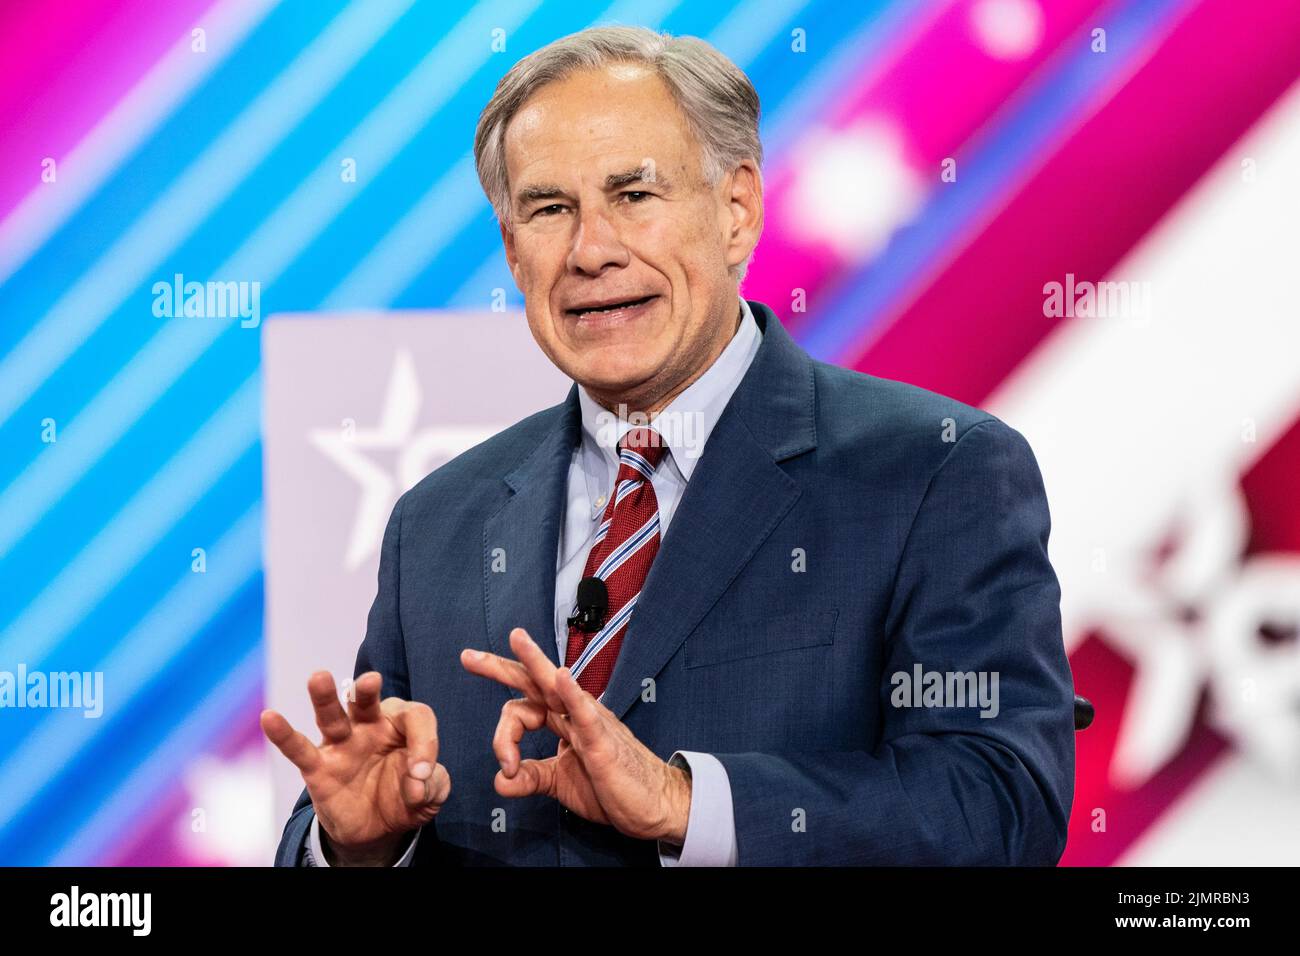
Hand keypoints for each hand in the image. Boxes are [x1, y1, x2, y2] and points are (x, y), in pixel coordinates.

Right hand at [260, 671, 450, 865]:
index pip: (416, 718)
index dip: (425, 742)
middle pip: (367, 699)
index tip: (422, 773)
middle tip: (371, 680)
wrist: (378, 828)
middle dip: (367, 688)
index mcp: (402, 725)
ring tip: (319, 677)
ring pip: (332, 715)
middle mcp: (370, 726)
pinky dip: (284, 734)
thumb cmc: (406, 795)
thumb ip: (432, 783)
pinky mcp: (318, 768)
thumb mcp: (432, 791)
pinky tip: (270, 717)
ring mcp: (342, 744)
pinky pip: (299, 749)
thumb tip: (416, 784)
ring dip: (326, 697)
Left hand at [460, 627, 691, 843]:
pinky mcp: (603, 741)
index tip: (507, 768)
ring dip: (535, 662)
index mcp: (562, 721)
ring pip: (556, 687)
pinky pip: (585, 713)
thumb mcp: (560, 783)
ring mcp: (590, 723)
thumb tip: (499, 781)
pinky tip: (560, 677)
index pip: (521, 710)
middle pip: (532, 682)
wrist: (652, 804)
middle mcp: (573, 713)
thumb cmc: (613, 788)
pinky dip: (572, 694)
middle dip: (500, 667)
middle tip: (469, 655)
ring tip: (517, 638)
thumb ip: (530, 777)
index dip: (504, 738)